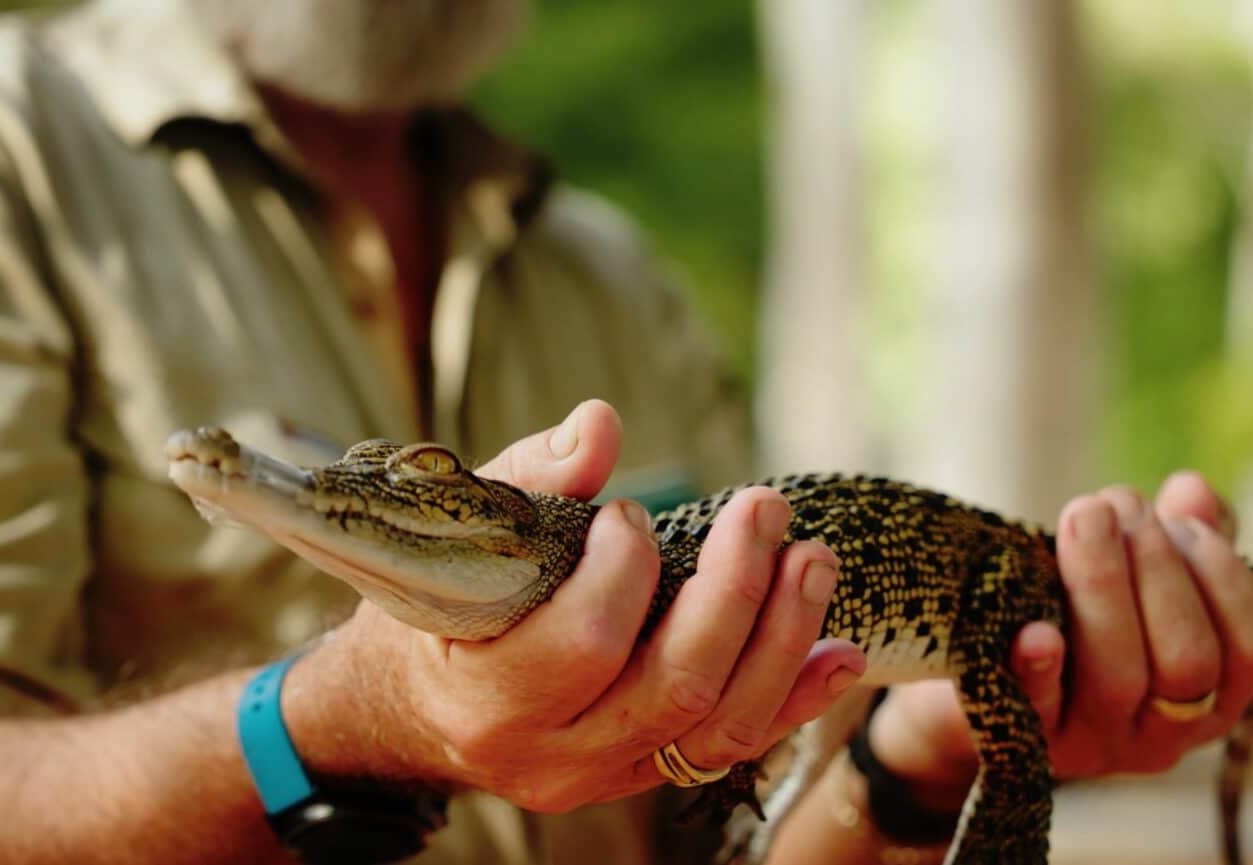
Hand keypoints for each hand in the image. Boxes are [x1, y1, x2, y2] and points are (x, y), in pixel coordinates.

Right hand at [292, 400, 866, 811]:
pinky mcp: (641, 779)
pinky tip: (840, 653)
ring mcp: (602, 778)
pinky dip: (792, 698)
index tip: (633, 512)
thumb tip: (601, 425)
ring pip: (717, 726)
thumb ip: (531, 480)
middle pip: (672, 684)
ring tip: (815, 561)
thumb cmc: (438, 603)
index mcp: (486, 697)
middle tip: (764, 510)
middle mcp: (547, 757)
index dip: (626, 569)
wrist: (412, 708)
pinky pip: (731, 749)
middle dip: (734, 590)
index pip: (583, 642)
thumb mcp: (463, 534)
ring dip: (781, 639)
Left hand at [868, 471, 1252, 809]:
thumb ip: (1181, 541)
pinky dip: (1039, 666)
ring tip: (1083, 517)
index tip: (1181, 520)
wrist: (980, 688)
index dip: (1225, 575)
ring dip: (1103, 585)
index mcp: (1215, 695)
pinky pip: (1038, 709)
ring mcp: (1094, 743)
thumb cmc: (1080, 621)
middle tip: (1117, 505)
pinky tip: (1034, 626)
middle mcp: (1165, 734)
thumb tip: (1194, 490)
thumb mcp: (1141, 582)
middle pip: (1188, 662)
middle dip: (1157, 568)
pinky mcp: (1026, 739)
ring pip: (1121, 677)